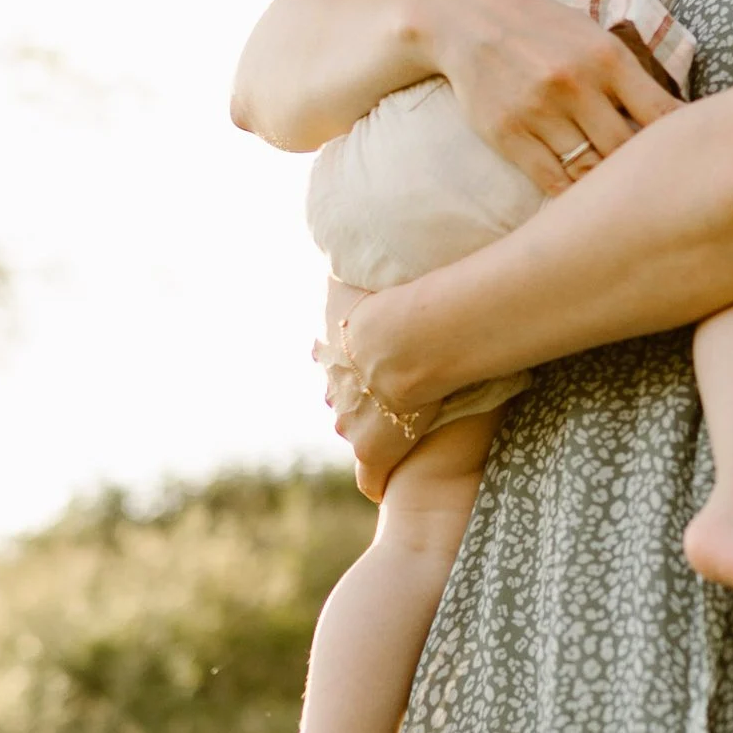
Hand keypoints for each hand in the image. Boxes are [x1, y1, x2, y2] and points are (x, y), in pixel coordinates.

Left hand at [318, 281, 422, 500]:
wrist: (403, 340)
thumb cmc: (386, 302)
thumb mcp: (350, 275)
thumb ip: (344, 270)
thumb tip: (333, 245)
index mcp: (329, 349)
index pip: (331, 356)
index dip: (352, 356)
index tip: (370, 355)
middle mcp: (334, 388)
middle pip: (341, 395)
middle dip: (359, 393)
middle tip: (389, 387)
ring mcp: (351, 422)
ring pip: (354, 428)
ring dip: (370, 426)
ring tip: (398, 424)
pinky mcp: (373, 451)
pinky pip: (371, 476)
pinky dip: (374, 480)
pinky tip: (379, 486)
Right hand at [418, 0, 681, 193]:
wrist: (464, 17)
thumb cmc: (541, 29)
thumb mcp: (593, 37)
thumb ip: (631, 78)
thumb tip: (678, 123)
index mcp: (607, 56)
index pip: (662, 114)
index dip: (679, 143)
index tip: (685, 159)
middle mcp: (575, 84)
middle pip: (627, 150)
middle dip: (642, 169)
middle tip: (654, 187)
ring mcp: (539, 111)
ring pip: (590, 170)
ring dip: (606, 186)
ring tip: (619, 195)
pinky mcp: (507, 133)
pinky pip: (552, 181)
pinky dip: (571, 195)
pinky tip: (582, 198)